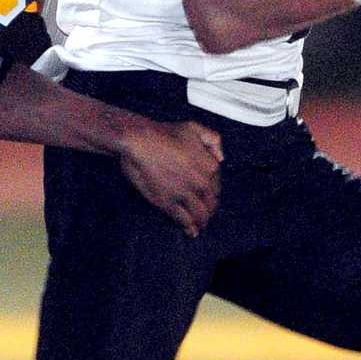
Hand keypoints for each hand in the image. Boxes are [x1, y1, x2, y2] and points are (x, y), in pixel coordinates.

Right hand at [118, 119, 223, 236]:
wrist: (139, 141)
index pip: (217, 187)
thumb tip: (221, 158)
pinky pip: (183, 219)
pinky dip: (188, 227)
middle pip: (211, 203)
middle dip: (209, 210)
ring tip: (199, 226)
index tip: (209, 198)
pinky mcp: (168, 203)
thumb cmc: (163, 133)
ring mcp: (185, 194)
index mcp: (210, 166)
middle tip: (205, 214)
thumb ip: (214, 140)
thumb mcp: (194, 128)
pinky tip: (190, 231)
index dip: (213, 193)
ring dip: (201, 221)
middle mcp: (201, 182)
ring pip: (200, 214)